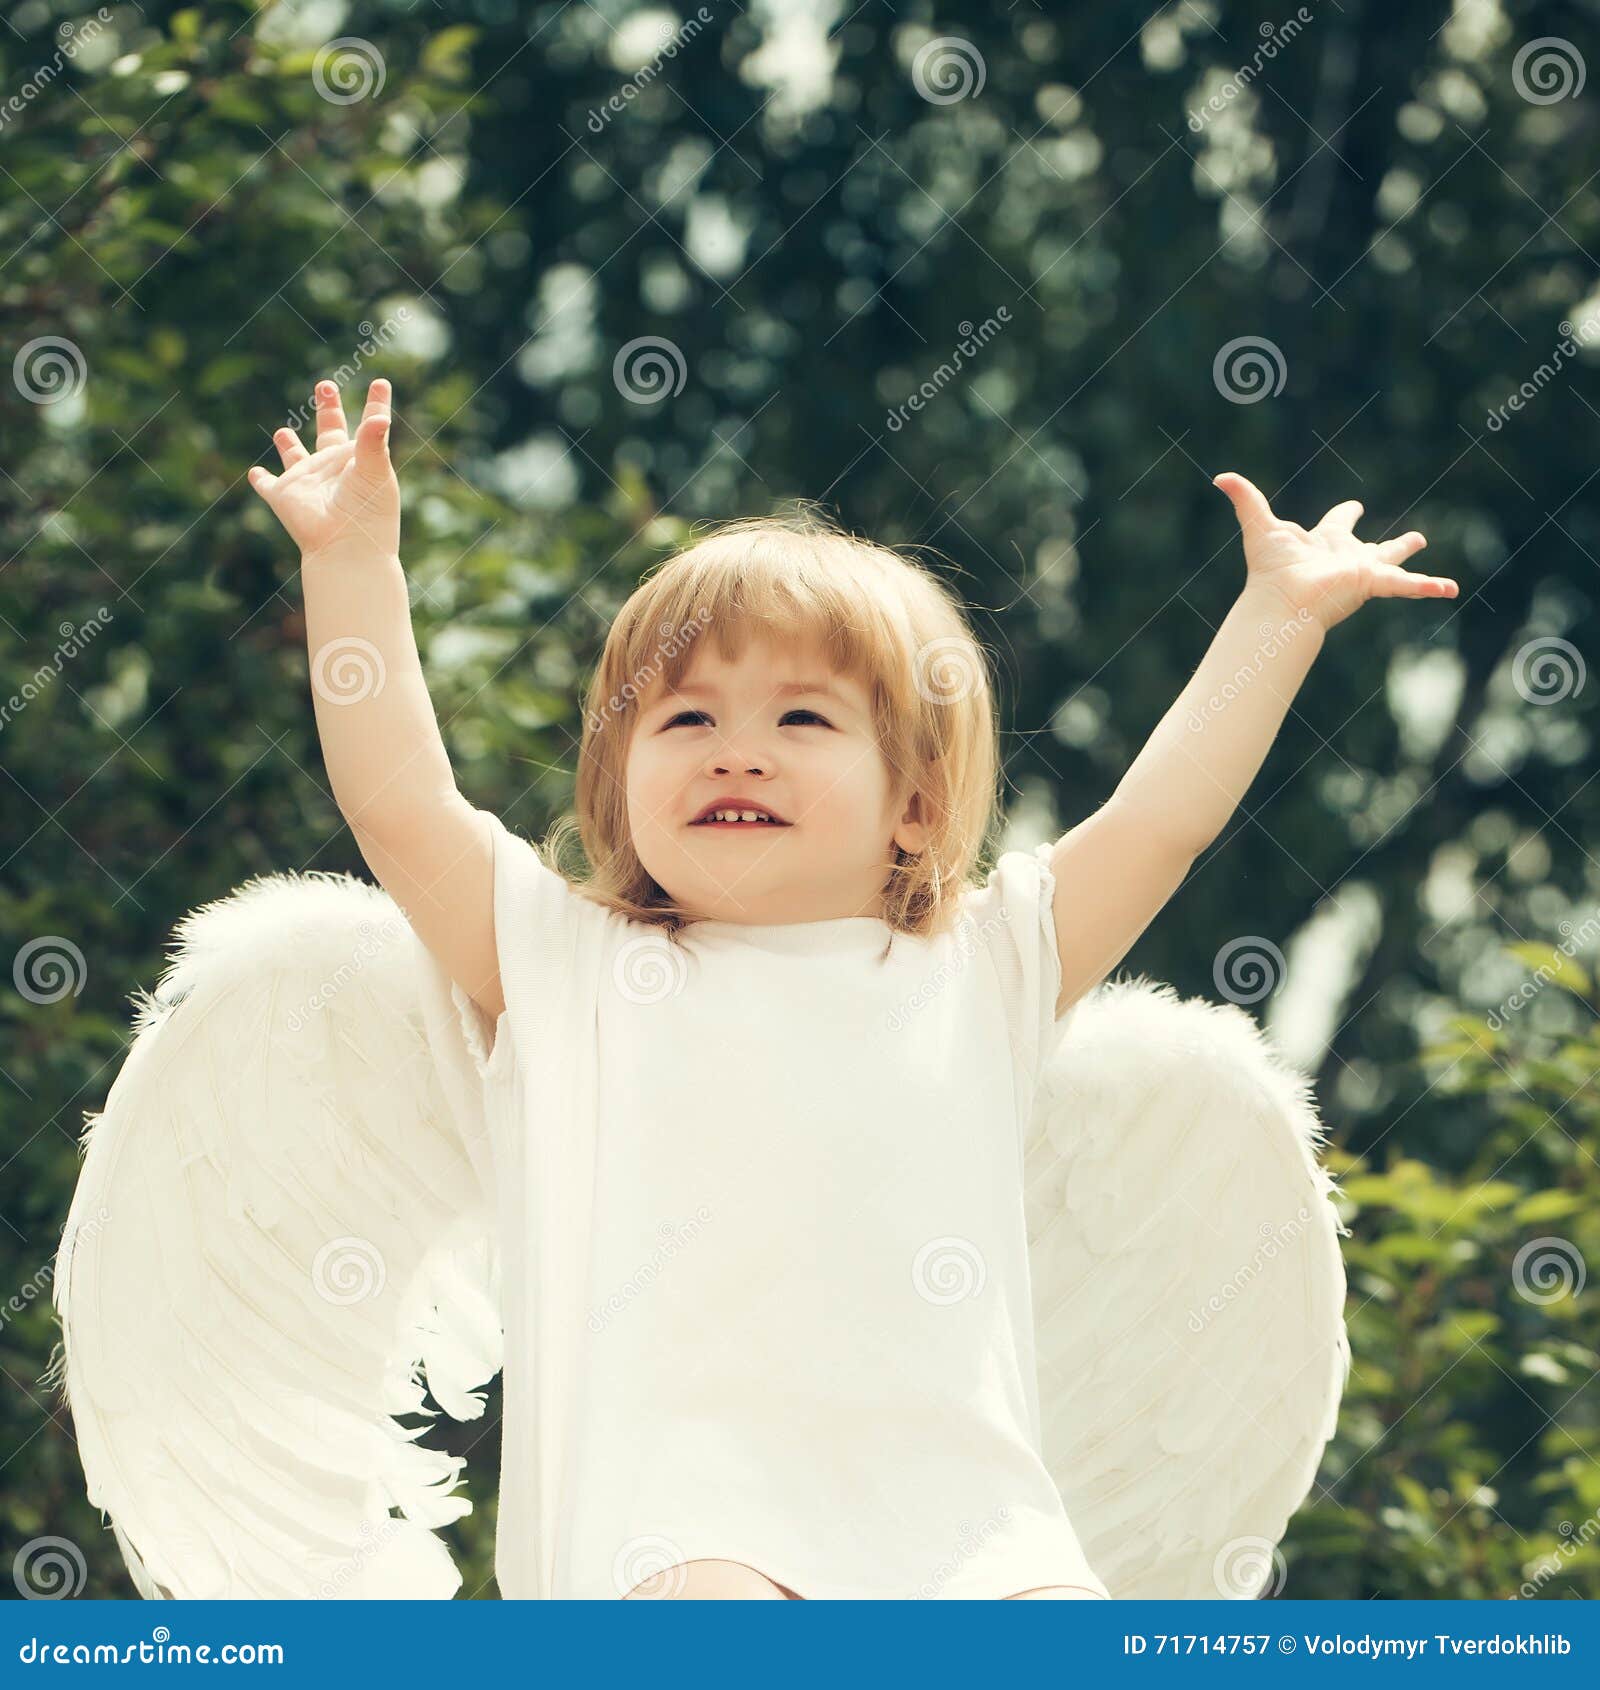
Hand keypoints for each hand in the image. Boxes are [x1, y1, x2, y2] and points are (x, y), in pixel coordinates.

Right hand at [247, 378, 398, 561]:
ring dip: (288, 446)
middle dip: (327, 409)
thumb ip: (374, 441)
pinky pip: (267, 485)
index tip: (381, 383)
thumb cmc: (368, 512)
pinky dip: (260, 479)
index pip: (369, 425)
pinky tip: (255, 473)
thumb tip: (379, 417)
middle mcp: (334, 468)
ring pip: (296, 457)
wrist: (346, 547)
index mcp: (360, 459)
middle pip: (329, 431)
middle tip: (325, 386)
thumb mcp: (376, 472)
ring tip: (283, 431)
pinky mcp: (284, 495)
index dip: (376, 404)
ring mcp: (308, 481)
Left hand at [1212, 471, 1458, 632]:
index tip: (1356, 506)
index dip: (1345, 514)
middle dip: (1395, 545)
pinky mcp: (1373, 583)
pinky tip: (1450, 591)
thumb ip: (1244, 498)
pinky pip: (1406, 585)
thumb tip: (1219, 476)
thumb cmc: (1269, 569)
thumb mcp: (1258, 525)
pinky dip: (1428, 587)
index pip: (1337, 525)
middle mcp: (1345, 560)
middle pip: (1374, 548)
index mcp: (1324, 544)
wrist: (1281, 601)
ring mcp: (1361, 573)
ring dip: (1419, 571)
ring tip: (1447, 583)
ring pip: (1397, 569)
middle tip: (1418, 538)